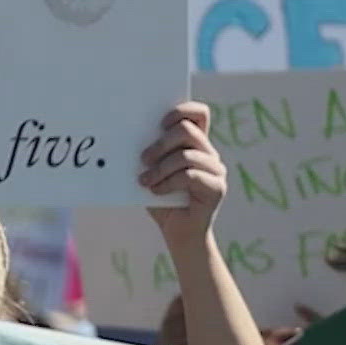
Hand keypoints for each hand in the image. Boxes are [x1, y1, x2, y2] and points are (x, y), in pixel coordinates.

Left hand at [140, 102, 225, 241]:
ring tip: (144, 181)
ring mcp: (216, 170)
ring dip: (160, 168)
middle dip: (161, 142)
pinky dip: (168, 183)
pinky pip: (189, 176)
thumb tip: (128, 135)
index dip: (181, 110)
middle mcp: (209, 153)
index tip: (159, 123)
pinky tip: (155, 191)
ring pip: (186, 155)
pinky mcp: (217, 188)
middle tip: (143, 158)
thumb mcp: (152, 172)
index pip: (199, 113)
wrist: (178, 234)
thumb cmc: (162, 200)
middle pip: (188, 130)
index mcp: (196, 144)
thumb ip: (149, 154)